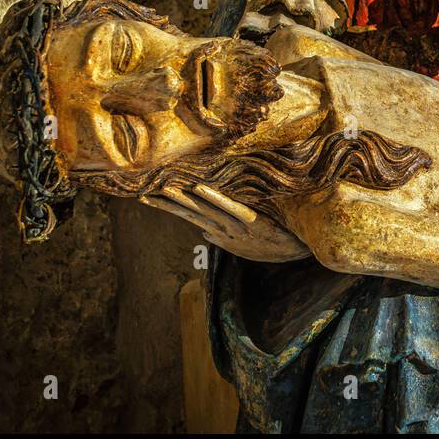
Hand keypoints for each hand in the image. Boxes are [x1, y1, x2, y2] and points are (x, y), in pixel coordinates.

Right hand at [140, 184, 309, 261]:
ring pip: (207, 209)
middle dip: (167, 203)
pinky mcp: (254, 220)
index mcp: (220, 231)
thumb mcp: (241, 245)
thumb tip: (202, 230)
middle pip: (191, 212)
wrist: (296, 251)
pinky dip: (217, 198)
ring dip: (185, 199)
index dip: (167, 207)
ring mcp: (237, 225)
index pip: (188, 215)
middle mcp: (224, 228)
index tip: (143, 196)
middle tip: (143, 191)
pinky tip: (201, 188)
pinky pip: (233, 207)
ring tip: (166, 188)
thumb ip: (220, 236)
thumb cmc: (269, 245)